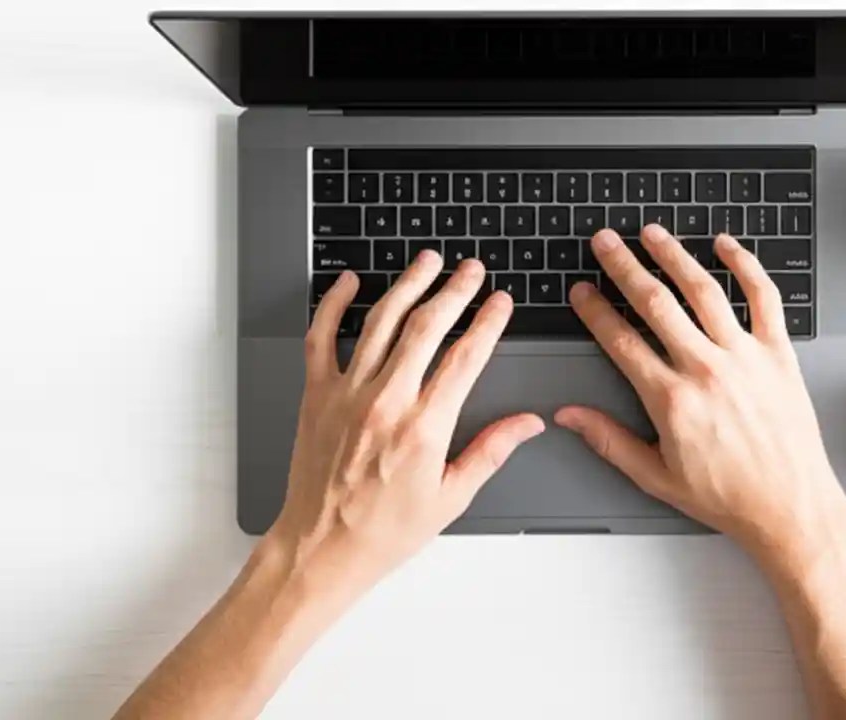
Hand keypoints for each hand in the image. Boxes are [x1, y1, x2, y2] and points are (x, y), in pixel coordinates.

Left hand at [266, 255, 543, 608]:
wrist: (321, 548)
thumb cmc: (384, 530)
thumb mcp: (451, 497)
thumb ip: (491, 451)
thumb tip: (529, 423)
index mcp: (424, 428)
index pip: (465, 358)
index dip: (487, 323)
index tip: (500, 302)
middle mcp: (386, 403)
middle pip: (426, 328)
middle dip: (454, 291)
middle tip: (471, 270)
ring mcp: (347, 394)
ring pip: (380, 322)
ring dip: (408, 285)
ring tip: (427, 262)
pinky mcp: (316, 395)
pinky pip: (321, 338)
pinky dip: (333, 305)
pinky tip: (351, 283)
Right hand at [556, 225, 845, 550]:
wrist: (790, 507)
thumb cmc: (728, 497)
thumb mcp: (656, 476)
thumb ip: (609, 440)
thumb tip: (568, 416)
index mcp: (671, 400)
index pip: (621, 340)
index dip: (595, 310)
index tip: (581, 291)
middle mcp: (706, 370)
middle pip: (655, 303)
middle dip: (623, 266)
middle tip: (605, 242)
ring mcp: (745, 357)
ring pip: (703, 290)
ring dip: (673, 256)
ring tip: (652, 233)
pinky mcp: (779, 354)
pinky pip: (763, 297)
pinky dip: (745, 266)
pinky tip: (725, 245)